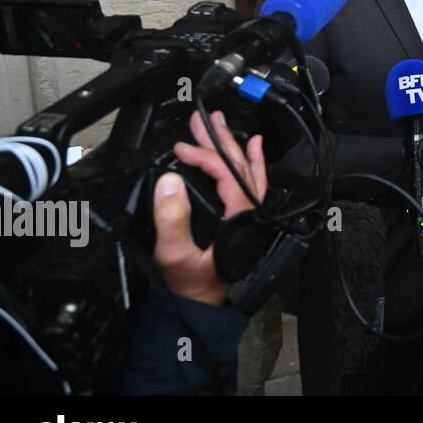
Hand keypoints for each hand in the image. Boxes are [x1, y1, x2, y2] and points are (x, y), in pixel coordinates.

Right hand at [155, 110, 267, 305]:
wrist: (200, 305)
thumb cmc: (189, 282)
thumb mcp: (174, 254)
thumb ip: (172, 217)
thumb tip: (171, 179)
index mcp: (240, 214)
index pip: (226, 173)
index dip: (204, 155)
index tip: (180, 148)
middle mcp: (250, 210)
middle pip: (239, 166)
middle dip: (220, 140)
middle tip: (204, 118)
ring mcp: (249, 213)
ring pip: (247, 171)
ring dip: (233, 146)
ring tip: (221, 124)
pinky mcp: (242, 218)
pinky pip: (252, 184)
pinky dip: (251, 163)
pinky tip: (251, 147)